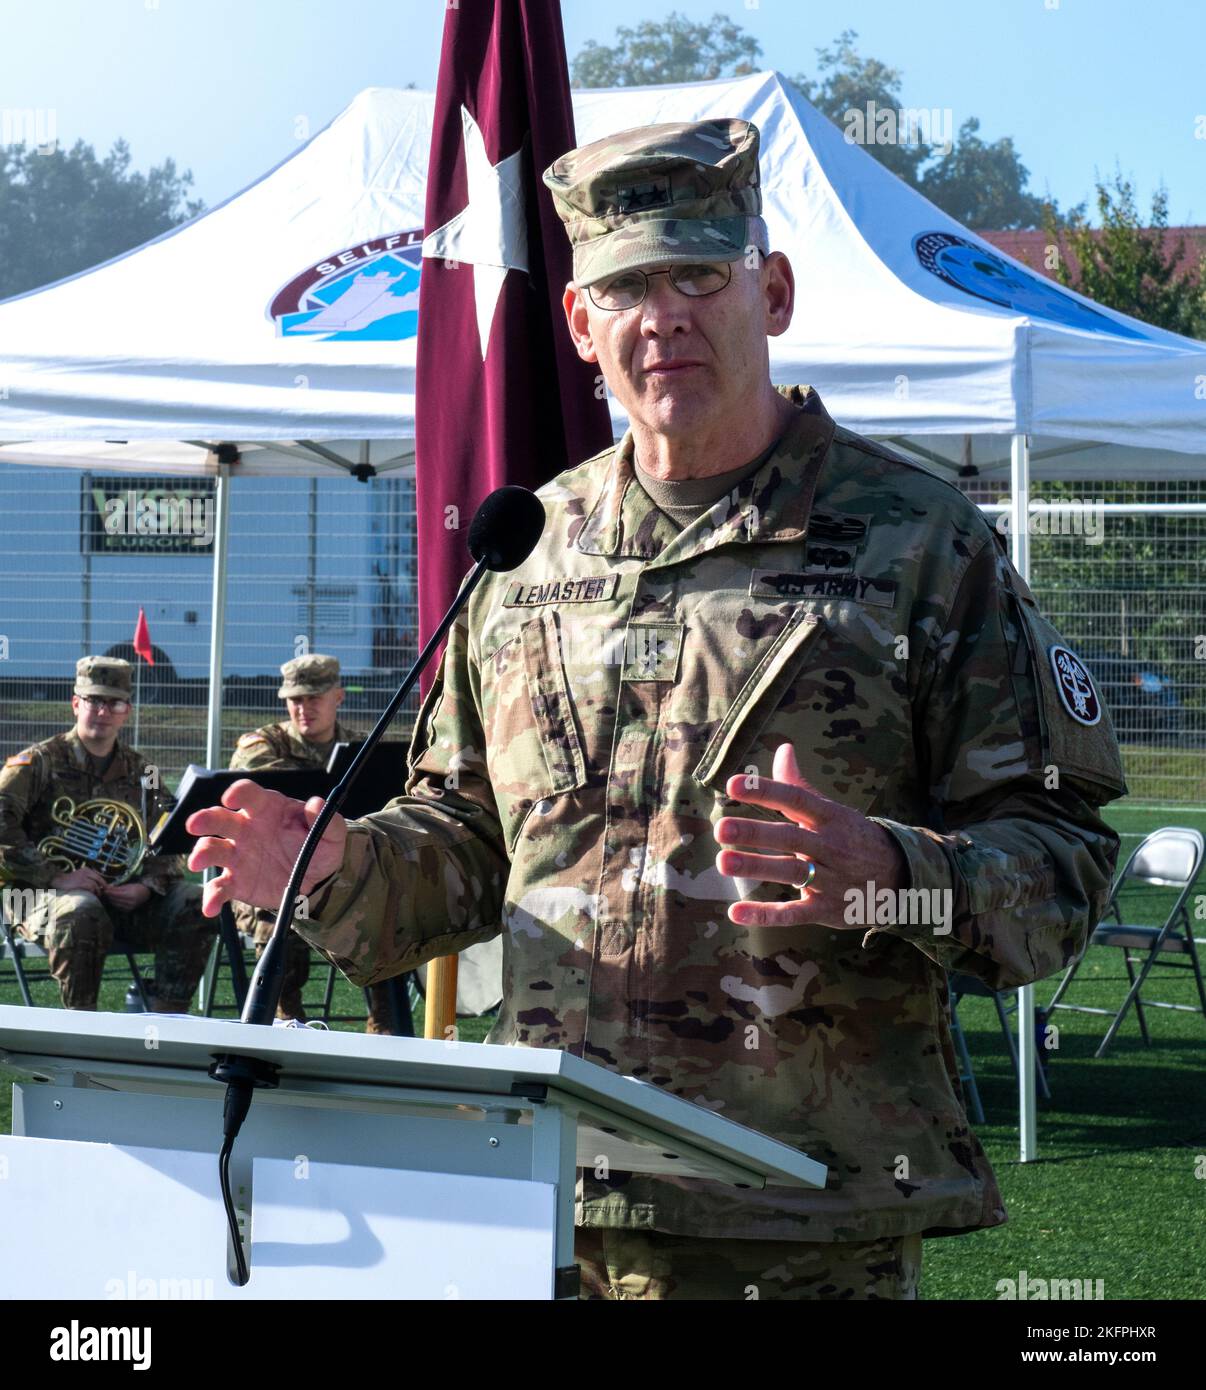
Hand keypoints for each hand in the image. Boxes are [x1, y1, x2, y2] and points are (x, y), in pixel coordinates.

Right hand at [50, 866, 107, 893]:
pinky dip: (92, 892)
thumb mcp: (80, 877)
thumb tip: (99, 886)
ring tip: (96, 896)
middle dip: (102, 887)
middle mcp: (86, 872)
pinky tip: (91, 895)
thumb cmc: (69, 882)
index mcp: (86, 870)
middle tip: (102, 893)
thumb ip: (88, 879)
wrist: (58, 881)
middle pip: (99, 879)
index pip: (98, 876)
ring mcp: (83, 877)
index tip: (105, 889)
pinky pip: (90, 887)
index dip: (103, 883)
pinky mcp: (80, 882)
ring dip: (97, 891)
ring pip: (95, 884)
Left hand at [102, 880, 151, 909]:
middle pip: (115, 899)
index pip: (116, 894)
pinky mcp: (128, 910)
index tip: (104, 889)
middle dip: (109, 895)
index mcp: (130, 895)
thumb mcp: (128, 885)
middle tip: (105, 891)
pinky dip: (115, 903)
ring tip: (108, 895)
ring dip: (111, 899)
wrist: (146, 894)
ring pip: (115, 904)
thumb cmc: (137, 887)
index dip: (109, 892)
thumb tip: (108, 888)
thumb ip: (118, 888)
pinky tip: (114, 900)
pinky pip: (118, 907)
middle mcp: (130, 902)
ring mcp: (129, 907)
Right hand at [186, 780, 347, 918]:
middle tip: (195, 824)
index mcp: (267, 810)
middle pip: (220, 818)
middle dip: (205, 818)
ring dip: (202, 853)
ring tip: (196, 862)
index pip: (248, 794)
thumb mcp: (332, 835)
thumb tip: (317, 803)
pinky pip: (219, 887)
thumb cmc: (320, 848)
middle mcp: (246, 828)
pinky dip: (211, 896)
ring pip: (212, 849)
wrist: (317, 881)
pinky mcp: (236, 881)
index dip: (238, 793)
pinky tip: (210, 907)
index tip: (230, 798)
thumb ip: (327, 819)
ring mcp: (238, 855)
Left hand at [715, 742, 905, 928]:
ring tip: (724, 862)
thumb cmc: (852, 838)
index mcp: (829, 818)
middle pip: (790, 836)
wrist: (900, 878)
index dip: (765, 791)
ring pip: (792, 872)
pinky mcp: (826, 909)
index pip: (796, 799)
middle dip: (755, 833)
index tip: (732, 785)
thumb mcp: (832, 810)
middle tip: (722, 829)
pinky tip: (736, 912)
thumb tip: (783, 748)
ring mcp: (829, 879)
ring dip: (757, 867)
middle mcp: (830, 846)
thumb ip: (799, 785)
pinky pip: (794, 913)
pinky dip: (766, 914)